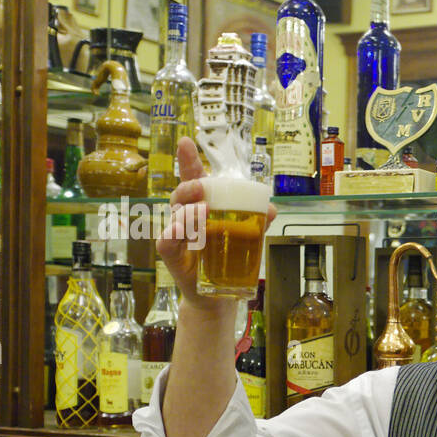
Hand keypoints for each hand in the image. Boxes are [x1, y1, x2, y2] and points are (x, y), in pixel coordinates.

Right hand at [158, 137, 276, 306]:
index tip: (187, 142)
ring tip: (202, 210)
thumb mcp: (246, 238)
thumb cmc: (227, 259)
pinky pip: (166, 242)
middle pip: (182, 194)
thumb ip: (257, 222)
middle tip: (201, 187)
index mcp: (201, 207)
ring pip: (175, 216)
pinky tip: (177, 231)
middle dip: (190, 186)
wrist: (217, 295)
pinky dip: (171, 234)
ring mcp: (177, 235)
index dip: (189, 161)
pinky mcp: (172, 255)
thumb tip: (271, 209)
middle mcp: (185, 217)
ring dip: (187, 211)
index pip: (194, 180)